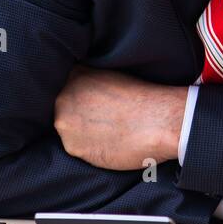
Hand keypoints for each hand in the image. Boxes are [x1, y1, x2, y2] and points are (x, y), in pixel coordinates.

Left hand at [53, 65, 185, 170]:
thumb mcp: (114, 75)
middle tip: (104, 119)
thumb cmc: (146, 97)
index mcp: (75, 75)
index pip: (68, 86)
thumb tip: (87, 93)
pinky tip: (109, 143)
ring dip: (83, 133)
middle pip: (64, 108)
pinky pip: (78, 148)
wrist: (159, 121)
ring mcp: (65, 124)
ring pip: (70, 129)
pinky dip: (91, 148)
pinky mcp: (73, 147)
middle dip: (80, 114)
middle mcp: (63, 98)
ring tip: (108, 133)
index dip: (83, 96)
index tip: (97, 103)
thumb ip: (92, 81)